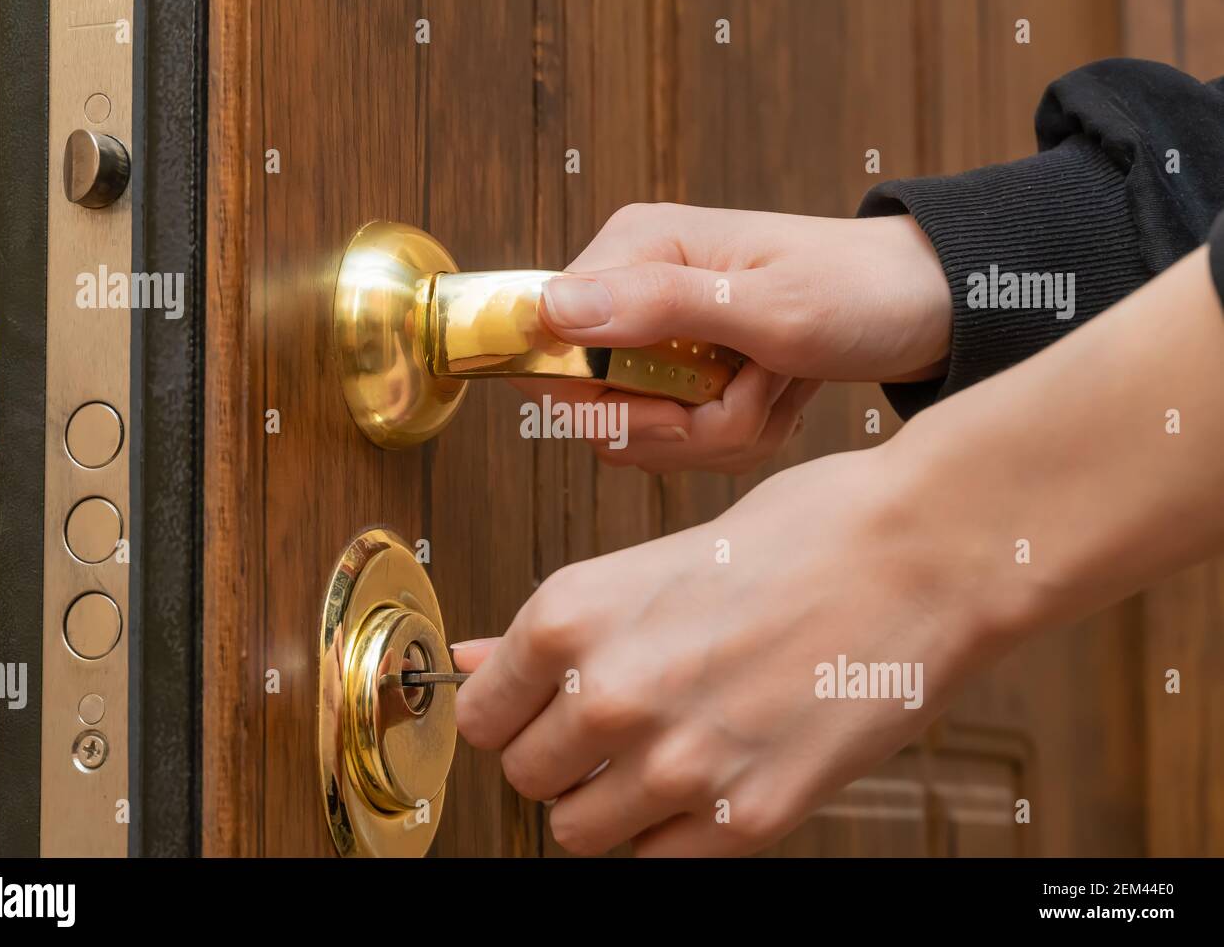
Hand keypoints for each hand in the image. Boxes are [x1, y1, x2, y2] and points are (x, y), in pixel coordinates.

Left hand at [453, 443, 996, 855]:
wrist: (922, 553)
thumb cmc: (801, 535)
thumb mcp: (656, 556)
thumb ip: (561, 627)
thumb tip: (477, 660)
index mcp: (572, 617)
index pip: (481, 716)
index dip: (512, 714)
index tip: (539, 711)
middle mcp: (609, 694)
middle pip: (526, 777)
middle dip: (561, 757)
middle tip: (615, 725)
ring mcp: (679, 763)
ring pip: (579, 831)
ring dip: (608, 802)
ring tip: (662, 755)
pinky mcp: (750, 815)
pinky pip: (658, 862)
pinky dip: (670, 833)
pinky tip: (707, 780)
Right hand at [514, 202, 951, 473]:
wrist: (927, 307)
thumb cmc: (860, 290)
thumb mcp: (767, 306)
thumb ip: (658, 307)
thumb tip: (553, 310)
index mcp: (636, 252)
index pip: (550, 343)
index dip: (600, 400)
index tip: (679, 409)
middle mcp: (634, 291)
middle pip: (595, 408)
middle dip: (683, 426)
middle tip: (756, 392)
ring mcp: (659, 338)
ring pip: (645, 435)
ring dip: (722, 432)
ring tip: (779, 385)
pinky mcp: (686, 375)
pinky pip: (682, 442)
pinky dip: (739, 436)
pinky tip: (780, 396)